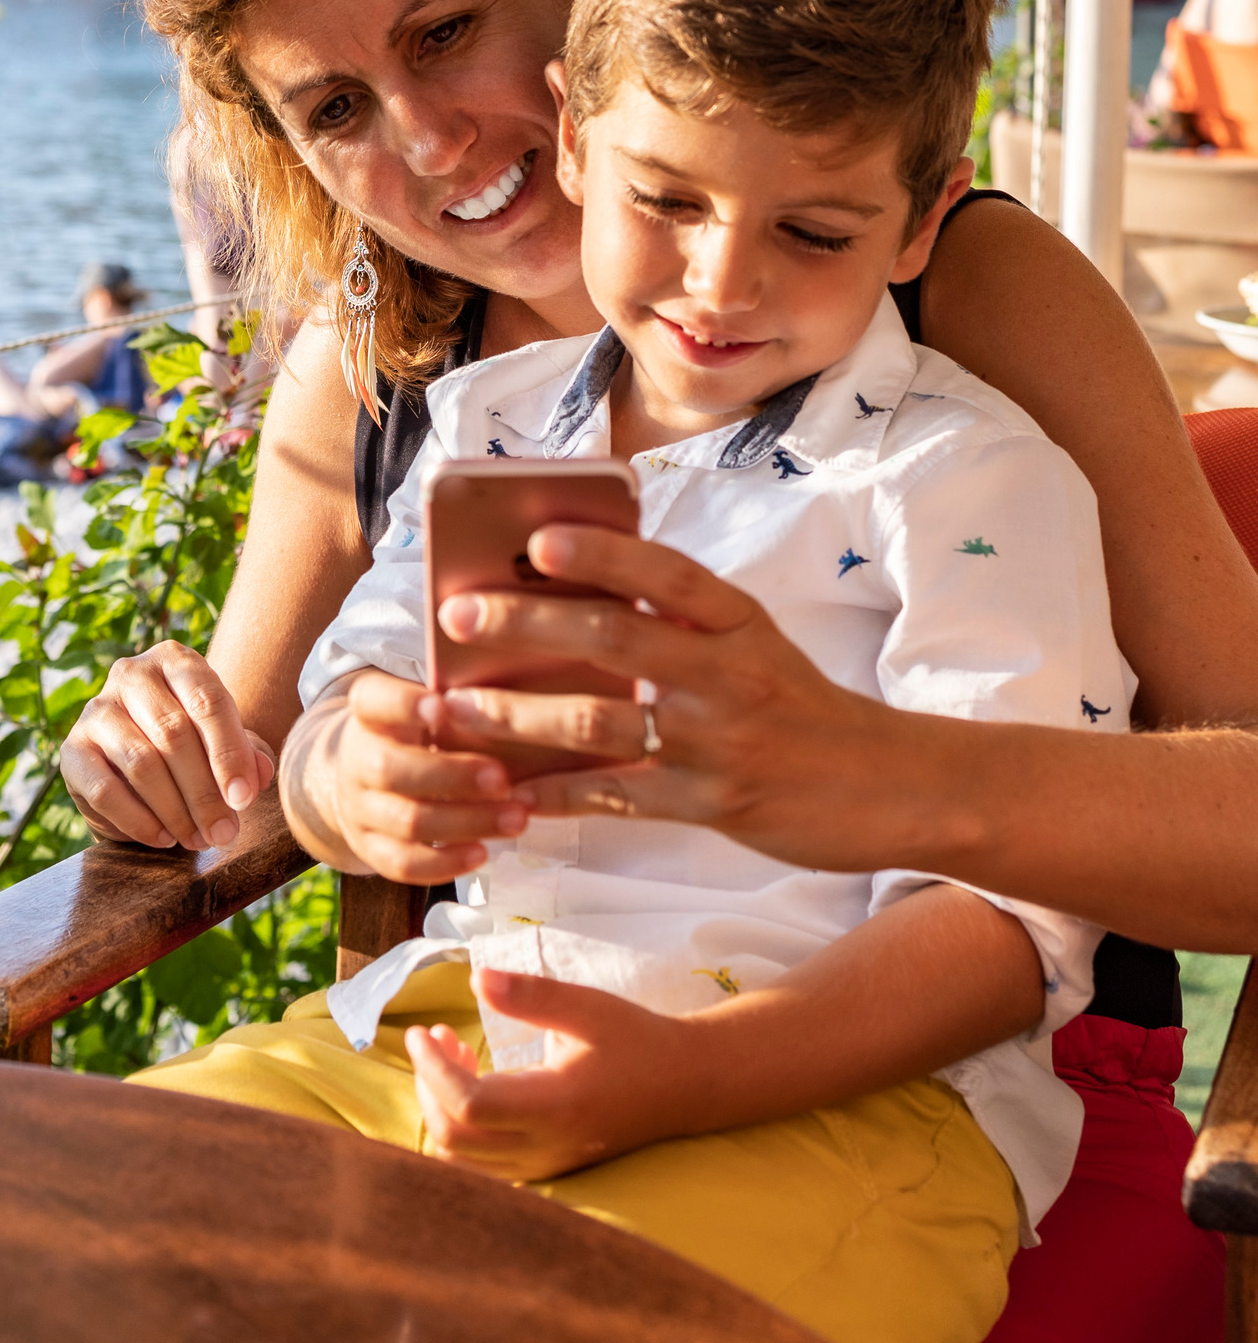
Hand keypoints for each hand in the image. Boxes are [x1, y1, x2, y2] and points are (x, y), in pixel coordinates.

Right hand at [60, 641, 274, 852]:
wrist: (137, 760)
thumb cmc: (192, 743)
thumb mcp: (224, 742)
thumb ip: (247, 754)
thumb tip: (258, 776)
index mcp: (175, 660)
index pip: (208, 701)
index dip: (229, 753)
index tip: (244, 799)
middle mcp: (131, 674)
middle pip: (174, 734)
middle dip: (204, 792)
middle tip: (224, 833)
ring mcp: (96, 709)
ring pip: (141, 763)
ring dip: (175, 810)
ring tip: (197, 839)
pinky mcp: (72, 750)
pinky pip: (105, 791)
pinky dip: (138, 821)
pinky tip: (163, 838)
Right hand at [289, 674, 530, 882]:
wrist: (363, 781)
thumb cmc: (415, 734)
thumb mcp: (421, 706)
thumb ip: (453, 699)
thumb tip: (512, 682)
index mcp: (368, 714)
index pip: (373, 701)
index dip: (403, 703)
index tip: (443, 704)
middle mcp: (357, 759)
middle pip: (391, 769)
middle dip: (451, 776)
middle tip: (502, 778)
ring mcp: (360, 808)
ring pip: (407, 820)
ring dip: (466, 822)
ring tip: (516, 818)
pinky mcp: (370, 849)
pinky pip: (403, 864)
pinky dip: (445, 863)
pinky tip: (484, 853)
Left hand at [406, 968, 706, 1180]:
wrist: (682, 1086)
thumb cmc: (635, 1040)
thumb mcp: (588, 1006)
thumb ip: (531, 994)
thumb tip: (475, 978)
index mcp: (555, 1107)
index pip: (468, 1106)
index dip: (433, 1070)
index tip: (423, 1031)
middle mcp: (545, 1149)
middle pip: (454, 1139)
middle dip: (428, 1086)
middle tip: (435, 1037)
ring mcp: (543, 1168)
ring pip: (460, 1162)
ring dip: (439, 1109)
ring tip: (452, 1057)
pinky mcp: (543, 1171)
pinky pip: (478, 1167)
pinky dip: (457, 1130)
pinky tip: (472, 1084)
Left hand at [429, 524, 923, 874]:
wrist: (887, 785)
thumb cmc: (801, 702)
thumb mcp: (754, 641)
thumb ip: (681, 617)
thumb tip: (579, 586)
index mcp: (738, 620)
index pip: (667, 574)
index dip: (603, 554)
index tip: (540, 539)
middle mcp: (727, 672)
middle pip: (614, 639)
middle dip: (526, 624)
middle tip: (457, 614)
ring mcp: (716, 741)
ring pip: (600, 721)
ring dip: (516, 715)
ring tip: (454, 707)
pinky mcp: (710, 802)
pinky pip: (616, 795)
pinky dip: (556, 792)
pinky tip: (509, 789)